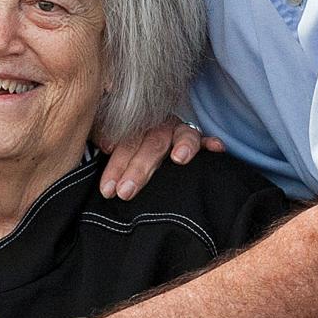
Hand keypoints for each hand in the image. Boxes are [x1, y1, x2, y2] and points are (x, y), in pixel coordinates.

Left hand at [99, 117, 223, 199]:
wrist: (142, 130)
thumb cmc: (123, 148)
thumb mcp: (108, 143)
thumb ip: (102, 138)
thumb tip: (101, 144)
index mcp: (134, 125)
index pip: (124, 144)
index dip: (116, 165)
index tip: (107, 189)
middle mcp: (156, 125)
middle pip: (149, 143)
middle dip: (138, 168)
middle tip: (124, 192)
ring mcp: (177, 130)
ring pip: (180, 136)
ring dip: (182, 146)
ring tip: (179, 158)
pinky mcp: (196, 138)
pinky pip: (204, 138)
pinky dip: (210, 142)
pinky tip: (217, 148)